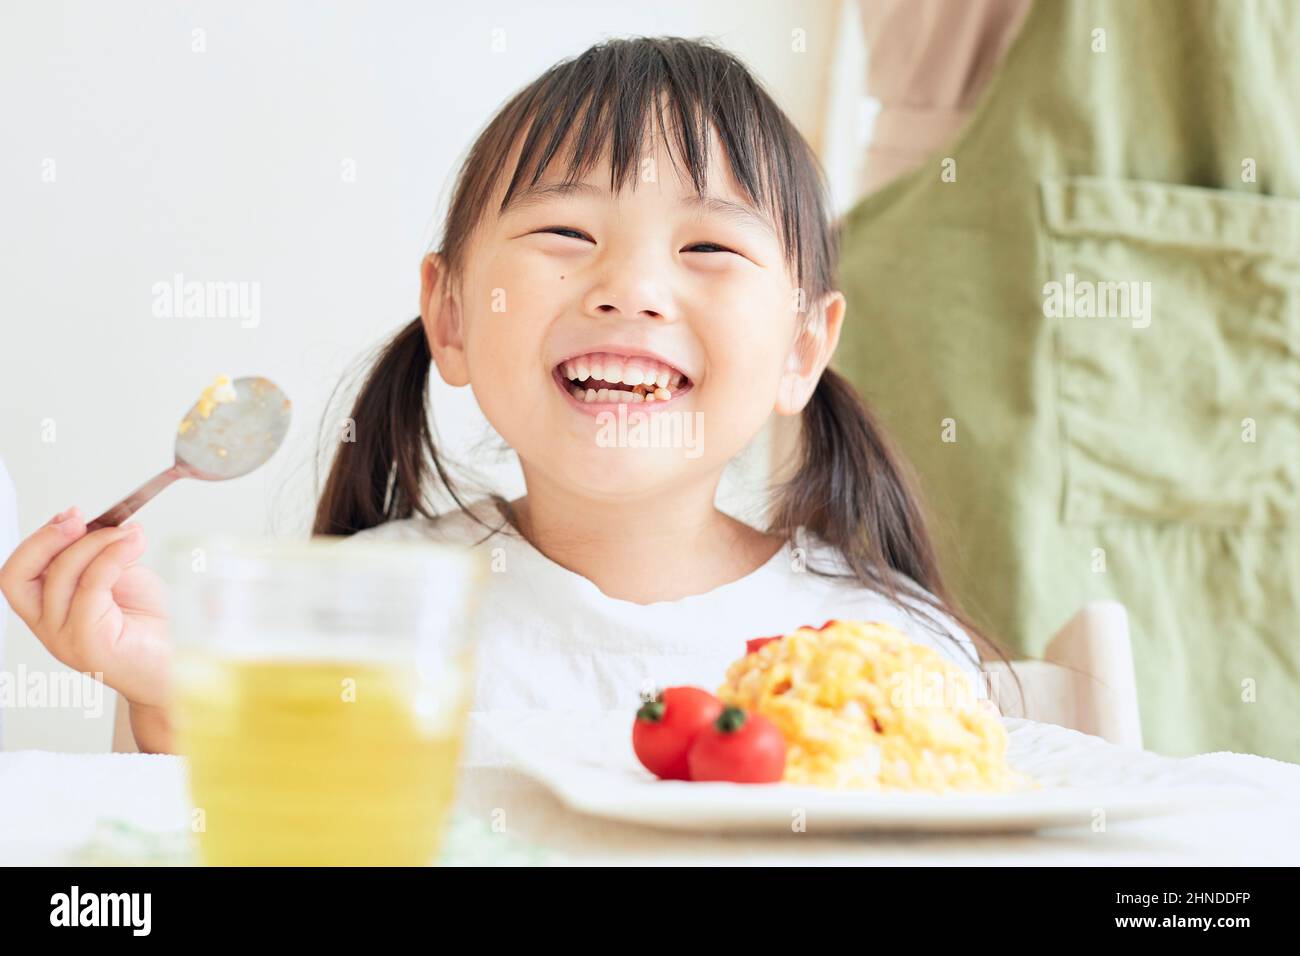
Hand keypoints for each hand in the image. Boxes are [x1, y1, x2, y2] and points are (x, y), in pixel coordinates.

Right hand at [0, 506, 170, 710]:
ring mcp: (64, 638)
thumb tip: (113, 526)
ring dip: (95, 544)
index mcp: (47, 609)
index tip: (70, 515)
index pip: (17, 573)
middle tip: (81, 518)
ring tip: (129, 536)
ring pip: (60, 576)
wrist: (171, 665)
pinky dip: (111, 558)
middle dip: (47, 539)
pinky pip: (91, 588)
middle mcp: (47, 626)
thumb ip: (107, 554)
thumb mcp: (122, 578)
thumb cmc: (145, 625)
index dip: (38, 540)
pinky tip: (132, 545)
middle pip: (20, 576)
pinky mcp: (88, 642)